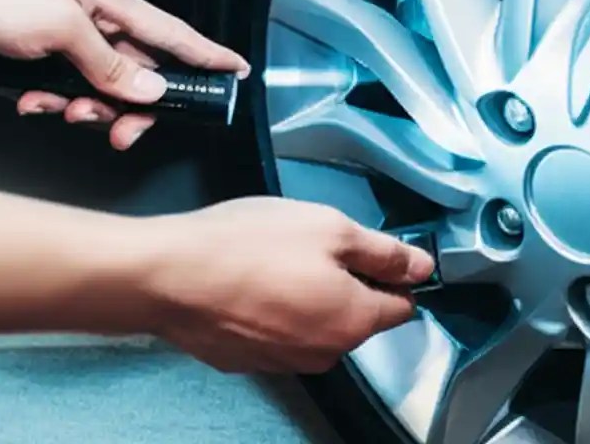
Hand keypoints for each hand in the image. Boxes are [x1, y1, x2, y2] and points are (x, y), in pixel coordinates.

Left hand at [0, 0, 249, 149]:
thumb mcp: (60, 28)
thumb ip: (110, 63)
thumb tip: (149, 87)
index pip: (170, 31)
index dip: (206, 54)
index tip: (236, 72)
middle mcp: (90, 23)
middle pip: (138, 75)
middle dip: (132, 106)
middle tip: (123, 128)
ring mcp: (65, 47)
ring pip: (102, 94)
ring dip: (86, 108)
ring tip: (63, 108)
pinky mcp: (39, 69)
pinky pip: (66, 99)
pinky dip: (53, 106)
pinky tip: (32, 100)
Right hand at [138, 197, 434, 373]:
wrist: (167, 275)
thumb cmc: (248, 245)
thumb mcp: (330, 228)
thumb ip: (383, 251)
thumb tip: (422, 266)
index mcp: (353, 322)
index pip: (402, 308)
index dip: (394, 275)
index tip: (373, 249)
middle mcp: (324, 353)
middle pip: (358, 318)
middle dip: (347, 283)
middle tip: (312, 244)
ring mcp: (284, 362)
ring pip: (318, 325)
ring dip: (309, 296)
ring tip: (275, 259)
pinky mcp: (248, 360)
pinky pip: (280, 333)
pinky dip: (274, 310)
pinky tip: (251, 281)